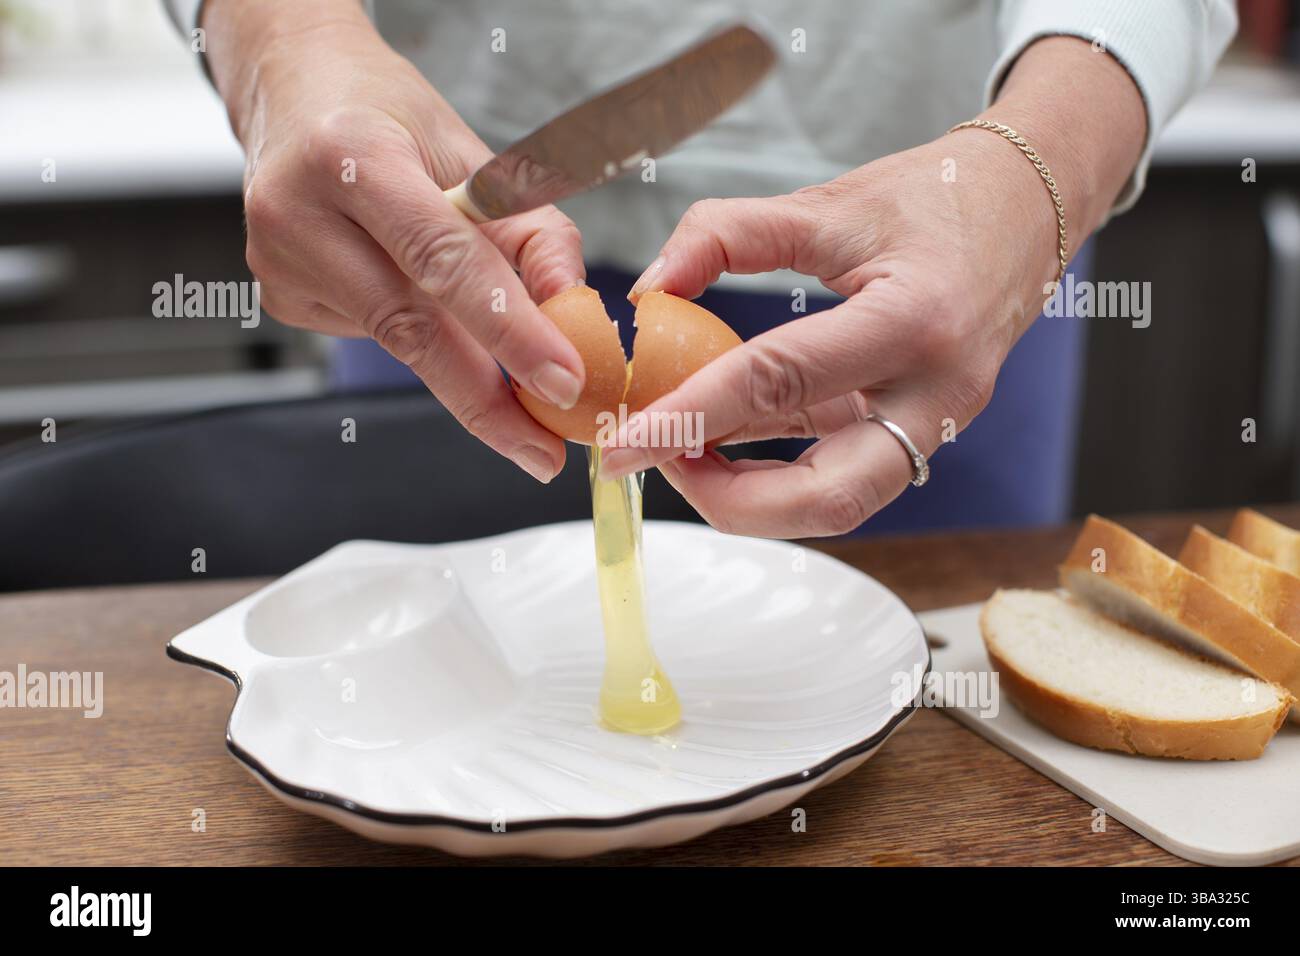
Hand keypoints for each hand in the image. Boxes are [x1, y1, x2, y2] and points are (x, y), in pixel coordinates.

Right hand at [204, 1, 584, 481]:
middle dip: (485, 401)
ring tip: (512, 381)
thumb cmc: (389, 115)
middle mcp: (301, 213)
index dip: (508, 329)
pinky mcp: (282, 298)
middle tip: (543, 450)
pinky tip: (414, 293)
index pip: (444, 260)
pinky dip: (416, 332)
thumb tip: (573, 308)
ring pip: (396, 342)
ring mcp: (280, 263)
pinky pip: (373, 335)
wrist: (291, 90)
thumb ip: (531, 229)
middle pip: (409, 329)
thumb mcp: (471, 150)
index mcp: (354, 157)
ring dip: (463, 370)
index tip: (563, 382)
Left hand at [598, 37, 1144, 536]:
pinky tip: (721, 443)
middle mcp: (937, 391)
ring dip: (751, 495)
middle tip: (659, 465)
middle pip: (829, 497)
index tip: (621, 443)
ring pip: (839, 501)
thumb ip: (732, 233)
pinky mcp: (922, 430)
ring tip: (681, 451)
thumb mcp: (831, 201)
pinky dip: (776, 468)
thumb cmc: (936, 198)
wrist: (1030, 208)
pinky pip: (843, 471)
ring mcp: (937, 422)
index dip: (689, 415)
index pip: (779, 382)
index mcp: (913, 319)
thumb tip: (650, 286)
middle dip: (729, 503)